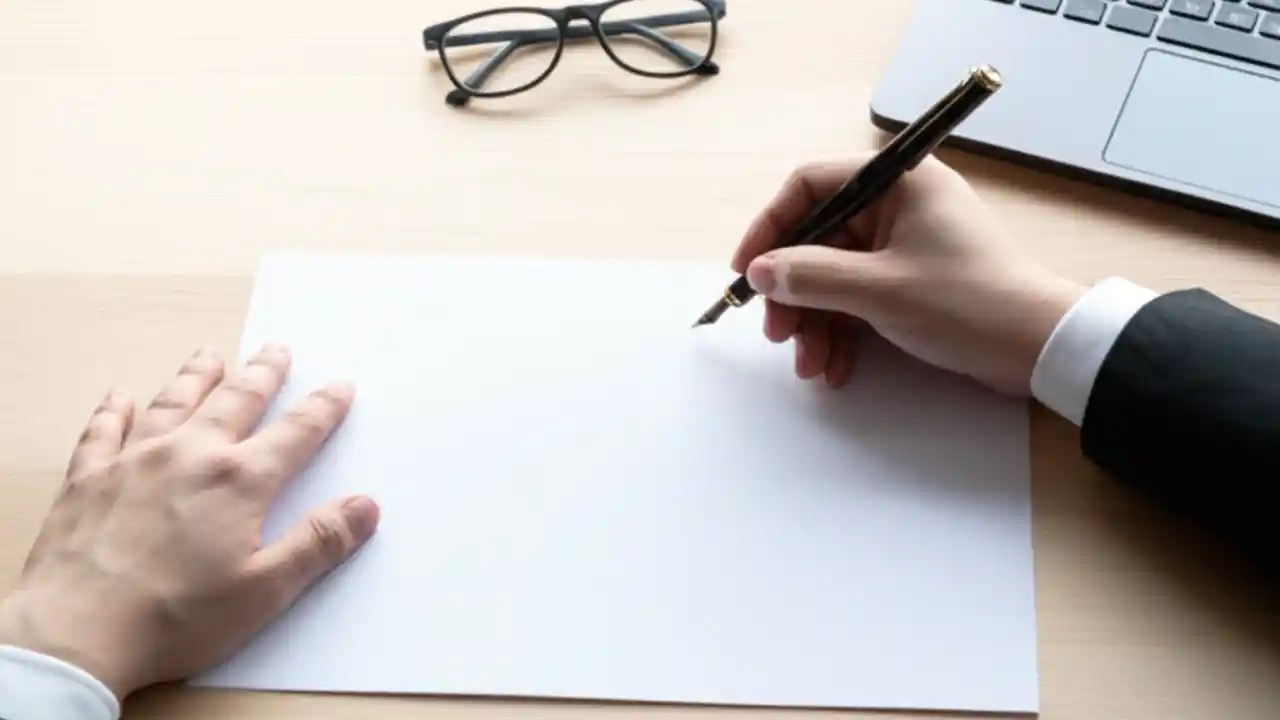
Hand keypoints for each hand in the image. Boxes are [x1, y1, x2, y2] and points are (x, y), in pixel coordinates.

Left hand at [0, 345, 379, 698]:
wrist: (75, 635)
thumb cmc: (175, 619)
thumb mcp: (265, 590)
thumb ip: (318, 542)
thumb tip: (365, 505)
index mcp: (239, 482)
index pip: (295, 434)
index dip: (322, 408)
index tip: (339, 386)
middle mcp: (190, 456)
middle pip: (235, 402)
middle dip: (262, 375)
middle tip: (276, 350)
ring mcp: (134, 462)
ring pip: (172, 402)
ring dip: (196, 376)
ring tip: (210, 354)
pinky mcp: (88, 480)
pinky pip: (103, 430)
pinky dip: (114, 410)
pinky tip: (121, 396)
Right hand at [732, 155, 1085, 395]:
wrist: (1039, 348)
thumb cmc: (968, 304)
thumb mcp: (880, 290)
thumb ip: (812, 276)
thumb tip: (761, 271)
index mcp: (897, 182)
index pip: (810, 186)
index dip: (770, 228)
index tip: (749, 273)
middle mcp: (898, 204)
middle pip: (817, 238)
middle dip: (794, 292)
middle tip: (778, 334)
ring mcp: (904, 244)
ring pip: (833, 275)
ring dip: (815, 322)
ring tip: (810, 365)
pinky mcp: (911, 281)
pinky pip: (858, 298)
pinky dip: (842, 332)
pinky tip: (835, 368)